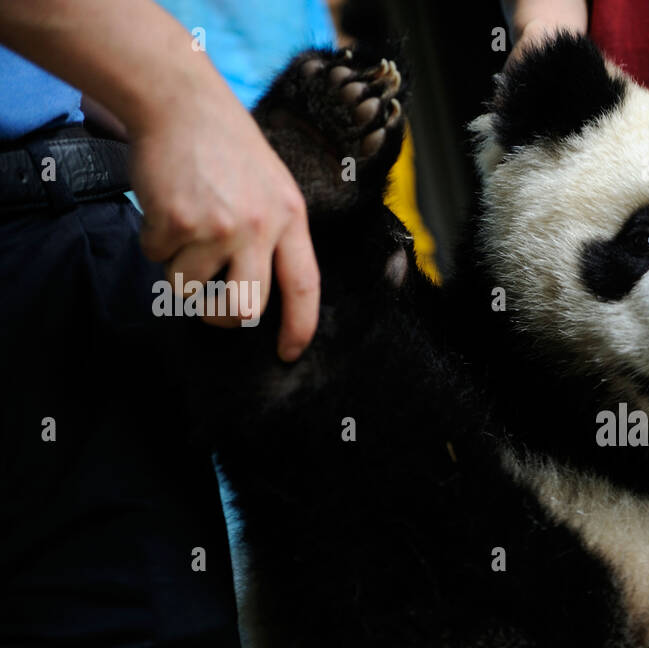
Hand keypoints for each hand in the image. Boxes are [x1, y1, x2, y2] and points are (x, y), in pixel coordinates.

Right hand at [130, 82, 318, 360]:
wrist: (180, 103)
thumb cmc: (225, 147)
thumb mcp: (273, 187)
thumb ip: (275, 233)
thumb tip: (262, 290)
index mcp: (291, 219)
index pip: (304, 287)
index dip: (299, 327)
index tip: (288, 353)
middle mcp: (260, 227)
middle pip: (245, 307)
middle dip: (222, 317)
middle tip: (209, 308)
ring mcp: (219, 226)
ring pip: (192, 288)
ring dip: (178, 272)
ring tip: (180, 235)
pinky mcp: (177, 222)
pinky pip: (157, 258)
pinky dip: (153, 241)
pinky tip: (162, 207)